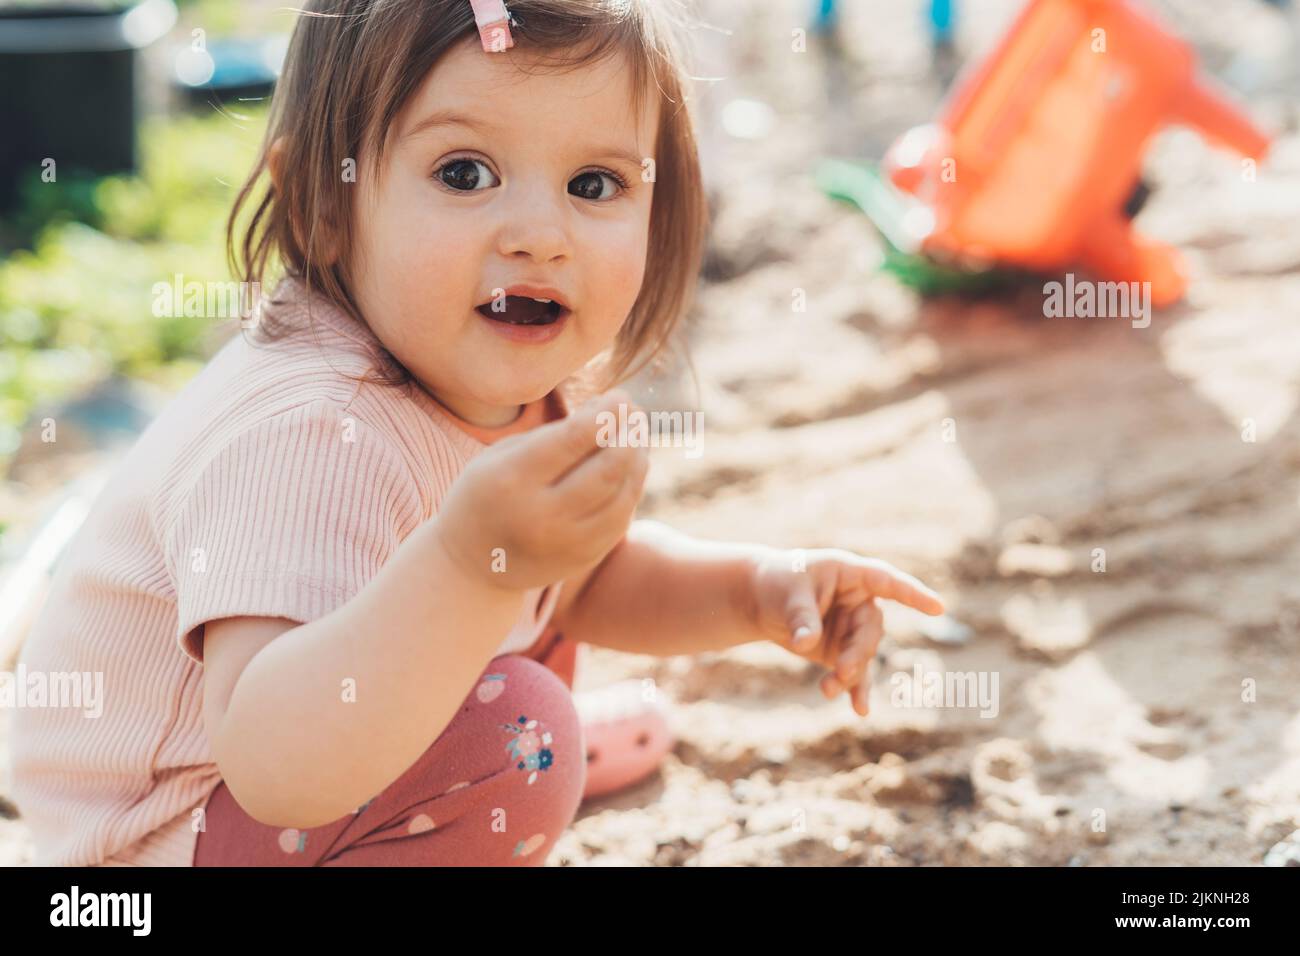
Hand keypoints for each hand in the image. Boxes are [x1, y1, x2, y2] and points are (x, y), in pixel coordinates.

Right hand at [433, 389, 649, 590]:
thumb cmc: (489, 493)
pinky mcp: (582, 558)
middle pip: (607, 468)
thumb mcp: (502, 456)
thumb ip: (553, 433)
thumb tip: (609, 410)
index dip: (606, 413)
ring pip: (622, 495)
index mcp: (512, 479)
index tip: (620, 396)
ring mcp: (565, 542)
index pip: (573, 439)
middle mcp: (540, 515)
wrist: (471, 566)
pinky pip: (621, 519)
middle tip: (635, 412)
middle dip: (628, 434)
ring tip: (637, 435)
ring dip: (638, 458)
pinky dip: (632, 487)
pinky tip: (632, 466)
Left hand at [749, 548, 944, 715]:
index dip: (913, 595)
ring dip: (848, 674)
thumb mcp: (788, 594)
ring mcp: (852, 628)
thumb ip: (802, 618)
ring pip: (863, 655)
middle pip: (871, 629)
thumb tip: (807, 644)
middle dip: (859, 652)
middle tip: (842, 670)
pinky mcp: (841, 651)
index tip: (938, 608)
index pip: (887, 582)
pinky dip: (856, 690)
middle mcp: (859, 602)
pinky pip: (855, 673)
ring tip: (827, 690)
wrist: (760, 601)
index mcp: (851, 575)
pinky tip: (860, 710)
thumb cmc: (778, 583)